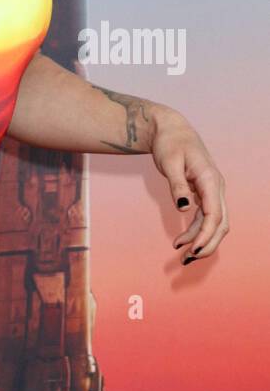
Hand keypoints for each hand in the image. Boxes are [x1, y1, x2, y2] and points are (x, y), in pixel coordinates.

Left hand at [150, 107, 229, 264]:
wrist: (171, 130)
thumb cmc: (170, 143)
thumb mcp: (169, 162)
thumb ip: (177, 185)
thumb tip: (183, 208)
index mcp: (210, 179)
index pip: (214, 214)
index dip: (205, 235)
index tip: (193, 250)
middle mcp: (216, 187)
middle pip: (221, 224)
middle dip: (208, 244)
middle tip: (188, 259)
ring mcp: (213, 191)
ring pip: (215, 224)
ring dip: (202, 241)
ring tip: (182, 256)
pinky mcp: (205, 194)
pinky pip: (206, 218)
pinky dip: (196, 231)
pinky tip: (182, 240)